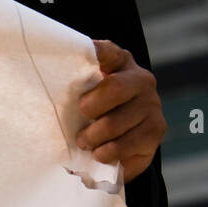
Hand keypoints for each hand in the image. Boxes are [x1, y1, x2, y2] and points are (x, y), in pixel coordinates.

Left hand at [76, 39, 166, 184]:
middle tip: (76, 119)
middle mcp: (141, 79)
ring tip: (85, 143)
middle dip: (90, 108)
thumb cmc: (94, 105)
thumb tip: (51, 69)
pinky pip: (129, 147)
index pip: (108, 51)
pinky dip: (109, 155)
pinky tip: (100, 154)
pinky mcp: (156, 131)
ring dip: (94, 139)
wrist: (121, 132)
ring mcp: (153, 105)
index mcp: (120, 61)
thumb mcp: (85, 88)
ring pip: (118, 124)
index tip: (86, 55)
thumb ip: (75, 79)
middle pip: (116, 88)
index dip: (97, 51)